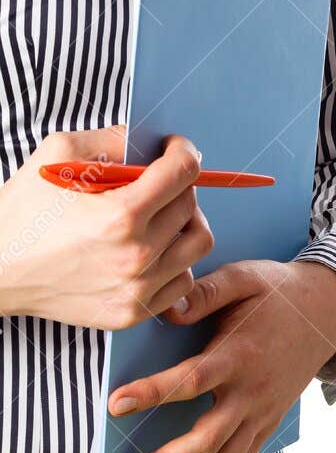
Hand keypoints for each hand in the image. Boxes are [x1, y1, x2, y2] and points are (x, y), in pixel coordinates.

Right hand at [0, 128, 211, 327]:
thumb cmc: (22, 213)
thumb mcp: (55, 155)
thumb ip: (108, 140)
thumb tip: (147, 141)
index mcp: (121, 215)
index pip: (183, 173)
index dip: (184, 152)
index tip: (177, 149)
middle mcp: (136, 255)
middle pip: (190, 207)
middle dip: (178, 186)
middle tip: (157, 183)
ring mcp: (138, 288)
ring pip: (197, 245)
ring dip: (183, 224)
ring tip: (158, 217)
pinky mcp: (133, 311)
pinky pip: (183, 281)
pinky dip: (175, 262)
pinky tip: (150, 250)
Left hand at [109, 259, 335, 452]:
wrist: (326, 312)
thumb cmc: (277, 292)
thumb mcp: (244, 278)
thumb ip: (204, 292)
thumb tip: (163, 311)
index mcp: (242, 354)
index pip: (193, 380)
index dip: (153, 393)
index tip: (114, 405)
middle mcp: (254, 392)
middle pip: (209, 439)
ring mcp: (264, 413)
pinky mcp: (268, 424)